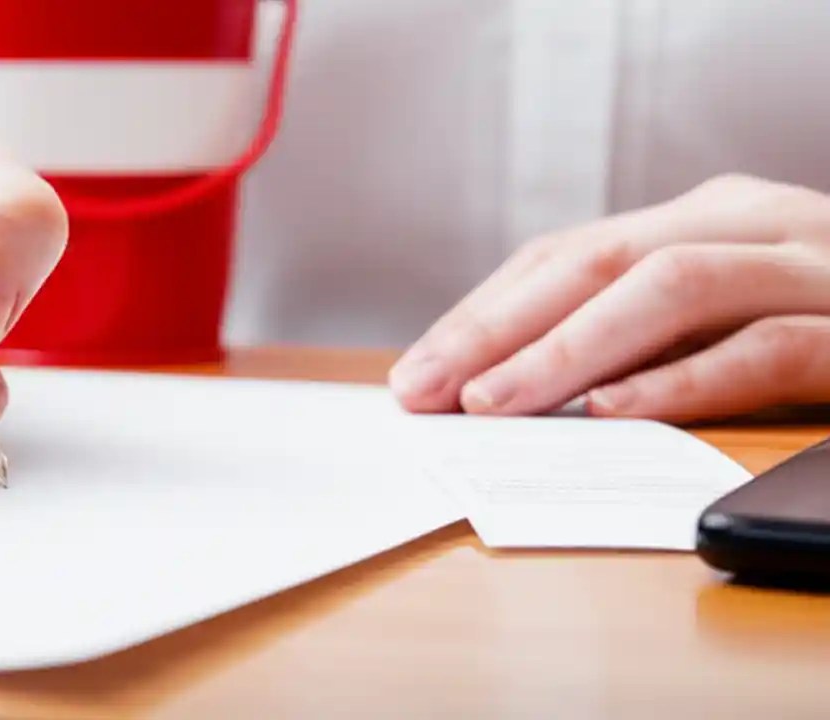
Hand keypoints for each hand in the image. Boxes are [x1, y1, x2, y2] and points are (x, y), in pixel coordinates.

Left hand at [390, 174, 829, 421]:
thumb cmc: (821, 323)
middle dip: (496, 329)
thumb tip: (504, 381)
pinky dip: (682, 379)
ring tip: (492, 404)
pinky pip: (765, 348)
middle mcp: (747, 225)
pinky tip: (614, 410)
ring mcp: (808, 269)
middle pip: (594, 260)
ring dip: (567, 350)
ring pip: (670, 289)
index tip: (412, 374)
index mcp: (698, 218)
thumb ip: (629, 331)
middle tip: (423, 390)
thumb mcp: (714, 311)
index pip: (560, 256)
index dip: (479, 313)